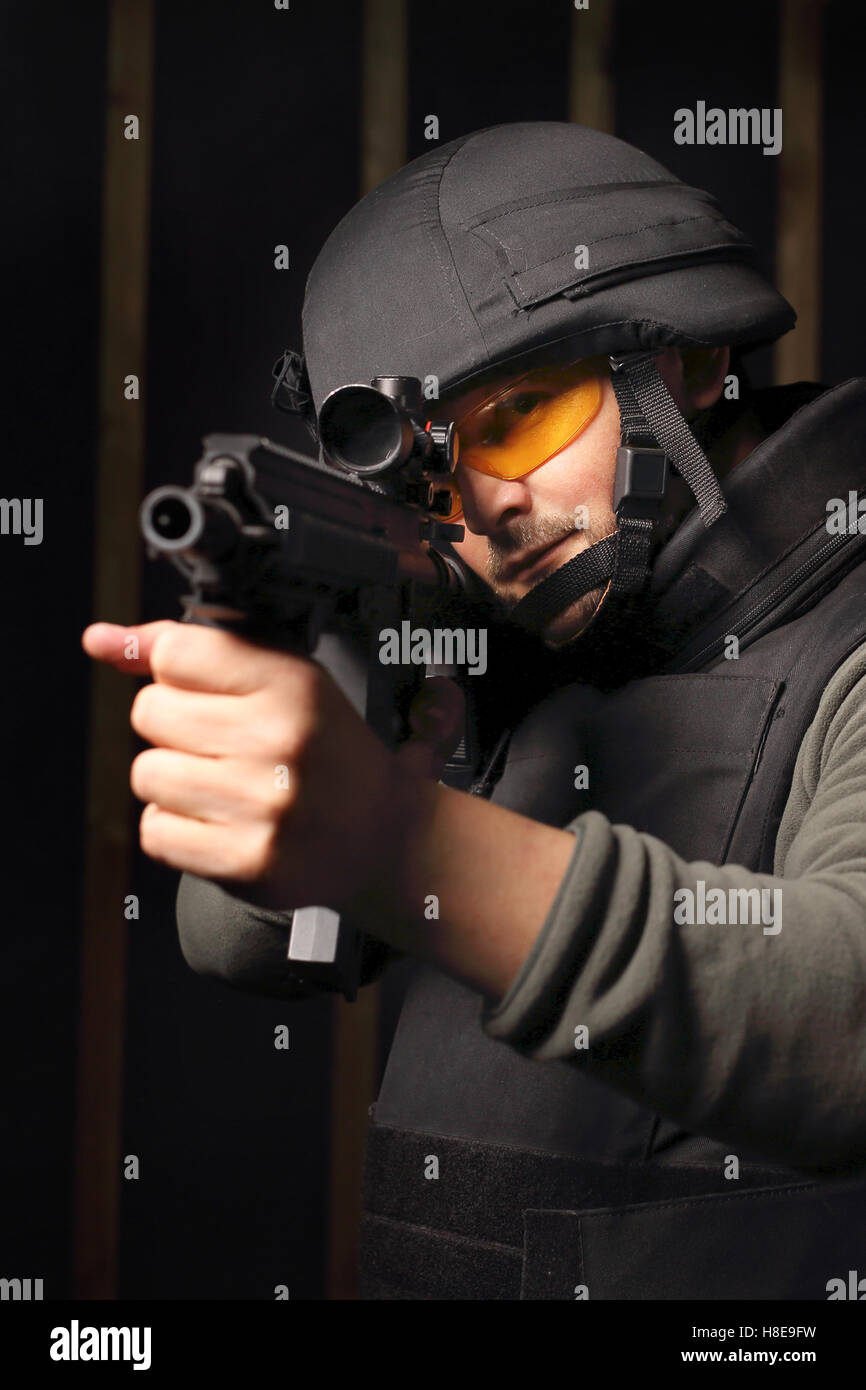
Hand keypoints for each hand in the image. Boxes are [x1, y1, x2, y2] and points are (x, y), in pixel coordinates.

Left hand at [81, 620, 463, 913]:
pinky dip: (177, 830)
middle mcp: (280, 740)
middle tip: (226, 745)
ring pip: (146, 774)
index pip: (177, 652)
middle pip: (150, 712)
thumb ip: (188, 652)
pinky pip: (156, 833)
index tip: (201, 689)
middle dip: (175, 728)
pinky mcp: (246, 861)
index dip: (177, 672)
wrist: (383, 835)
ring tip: (224, 787)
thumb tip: (98, 639)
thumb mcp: (279, 680)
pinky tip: (220, 823)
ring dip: (173, 782)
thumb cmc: (324, 750)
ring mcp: (263, 805)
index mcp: (293, 684)